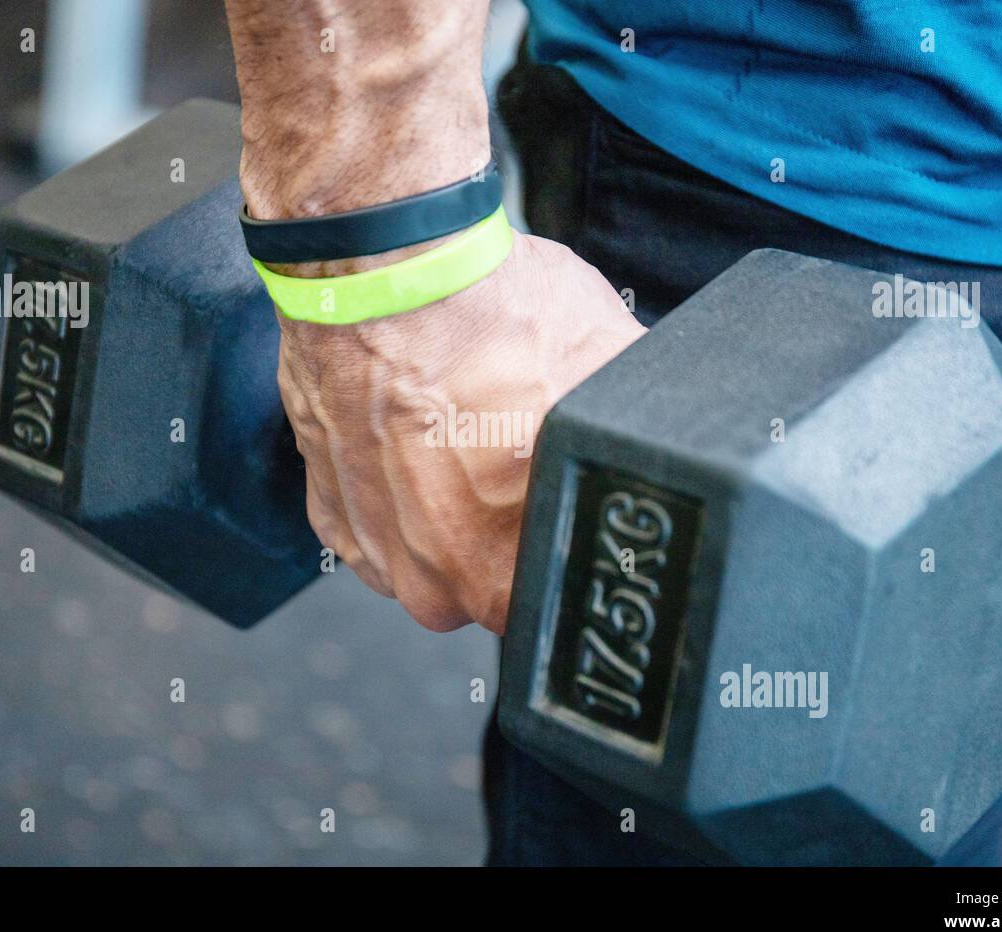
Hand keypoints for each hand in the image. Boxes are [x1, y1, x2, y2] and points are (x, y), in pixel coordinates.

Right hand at [277, 232, 644, 632]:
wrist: (378, 267)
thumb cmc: (485, 315)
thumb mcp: (606, 362)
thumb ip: (639, 422)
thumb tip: (673, 433)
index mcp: (498, 571)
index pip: (552, 594)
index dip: (567, 542)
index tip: (568, 500)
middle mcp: (427, 577)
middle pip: (489, 582)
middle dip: (508, 531)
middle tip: (518, 458)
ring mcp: (372, 545)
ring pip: (431, 556)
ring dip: (448, 509)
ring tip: (464, 435)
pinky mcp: (329, 504)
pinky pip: (379, 523)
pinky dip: (398, 488)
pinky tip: (418, 432)